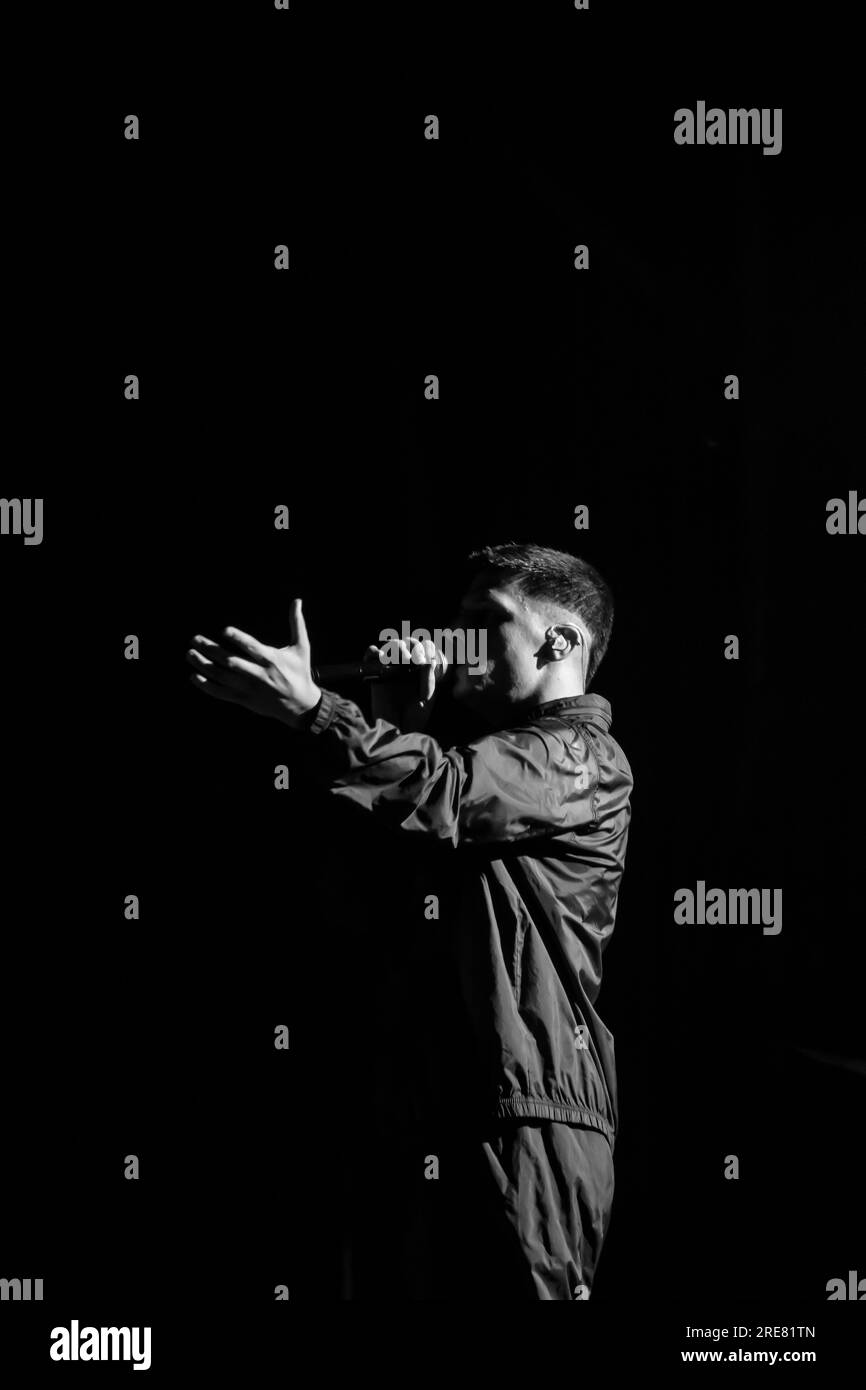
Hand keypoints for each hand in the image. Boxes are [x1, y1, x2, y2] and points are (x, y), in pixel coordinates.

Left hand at [187, 598, 321, 727]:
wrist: (300, 705)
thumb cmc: (299, 672)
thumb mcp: (301, 647)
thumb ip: (296, 623)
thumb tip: (297, 600)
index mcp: (272, 659)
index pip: (252, 647)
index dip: (238, 638)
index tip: (224, 630)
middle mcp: (259, 674)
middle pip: (231, 662)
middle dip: (211, 650)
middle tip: (195, 639)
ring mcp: (249, 689)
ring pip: (222, 677)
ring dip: (203, 665)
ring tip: (190, 654)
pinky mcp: (244, 700)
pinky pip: (221, 693)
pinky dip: (206, 685)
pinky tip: (194, 676)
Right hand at [364, 637, 446, 732]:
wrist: (396, 729)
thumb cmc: (414, 716)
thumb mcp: (426, 696)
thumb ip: (428, 678)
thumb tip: (430, 660)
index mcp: (421, 669)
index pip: (424, 647)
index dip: (426, 648)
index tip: (426, 660)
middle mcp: (406, 665)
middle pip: (408, 642)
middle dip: (413, 645)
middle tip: (414, 660)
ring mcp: (390, 668)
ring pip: (391, 645)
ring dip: (397, 647)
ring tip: (404, 660)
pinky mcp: (374, 673)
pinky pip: (371, 655)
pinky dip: (374, 652)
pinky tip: (381, 658)